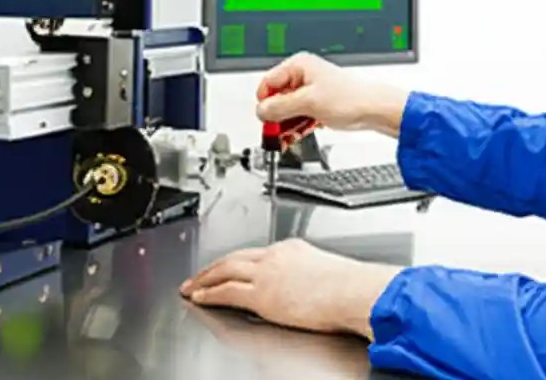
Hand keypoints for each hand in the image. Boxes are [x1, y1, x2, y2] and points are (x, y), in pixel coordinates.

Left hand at [179, 238, 400, 339]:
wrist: (354, 292)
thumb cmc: (350, 287)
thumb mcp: (326, 272)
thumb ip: (310, 277)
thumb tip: (310, 289)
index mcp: (293, 248)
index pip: (257, 253)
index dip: (237, 260)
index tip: (228, 266)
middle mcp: (276, 256)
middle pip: (234, 257)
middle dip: (213, 266)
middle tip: (198, 274)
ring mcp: (267, 274)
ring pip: (225, 270)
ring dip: (204, 278)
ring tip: (191, 286)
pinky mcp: (261, 295)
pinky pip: (227, 292)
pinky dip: (210, 293)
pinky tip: (200, 297)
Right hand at [255, 53, 409, 138]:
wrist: (373, 110)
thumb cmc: (349, 98)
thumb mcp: (308, 102)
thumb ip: (280, 107)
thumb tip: (261, 111)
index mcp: (299, 66)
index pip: (268, 83)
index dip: (265, 103)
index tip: (267, 120)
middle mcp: (303, 76)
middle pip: (276, 98)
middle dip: (277, 118)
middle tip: (278, 133)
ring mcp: (310, 91)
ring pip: (287, 110)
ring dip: (286, 125)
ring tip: (289, 137)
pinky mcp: (316, 105)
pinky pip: (298, 116)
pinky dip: (296, 127)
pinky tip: (297, 136)